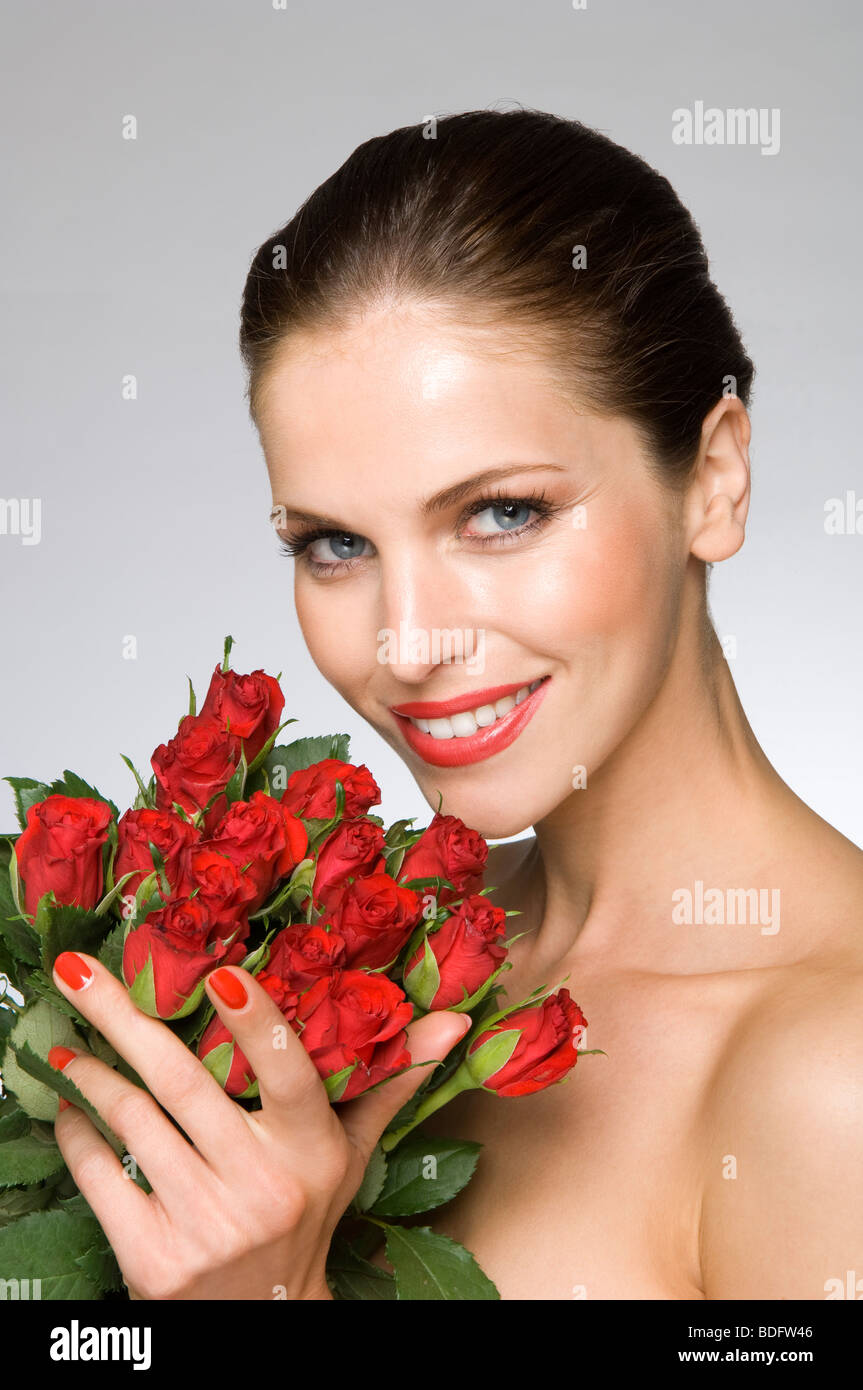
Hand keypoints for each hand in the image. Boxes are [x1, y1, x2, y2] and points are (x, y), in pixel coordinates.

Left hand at [48, 951, 471, 1299]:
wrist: (262, 1321)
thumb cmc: (304, 1215)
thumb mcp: (351, 1153)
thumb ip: (389, 1081)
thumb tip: (450, 1020)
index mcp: (311, 1150)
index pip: (288, 1074)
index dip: (255, 1023)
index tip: (220, 973)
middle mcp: (262, 1187)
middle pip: (183, 1081)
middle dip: (122, 1018)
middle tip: (78, 970)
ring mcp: (206, 1225)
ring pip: (133, 1122)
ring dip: (90, 1075)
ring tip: (67, 1041)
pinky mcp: (154, 1260)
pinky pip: (101, 1176)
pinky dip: (77, 1135)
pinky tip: (68, 1109)